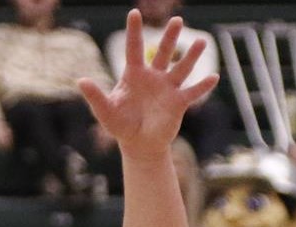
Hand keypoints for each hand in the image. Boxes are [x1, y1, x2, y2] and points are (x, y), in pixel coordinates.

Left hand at [78, 13, 220, 157]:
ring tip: (202, 41)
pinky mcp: (178, 103)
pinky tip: (214, 77)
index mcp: (134, 74)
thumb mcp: (106, 111)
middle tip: (177, 21)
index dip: (134, 31)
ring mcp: (167, 88)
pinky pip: (192, 92)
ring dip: (191, 56)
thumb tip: (81, 81)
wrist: (139, 144)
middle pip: (164, 53)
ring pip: (181, 68)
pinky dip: (202, 86)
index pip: (134, 48)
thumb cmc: (121, 125)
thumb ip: (95, 96)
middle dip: (170, 37)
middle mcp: (154, 77)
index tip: (133, 13)